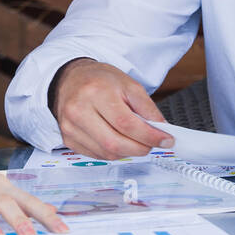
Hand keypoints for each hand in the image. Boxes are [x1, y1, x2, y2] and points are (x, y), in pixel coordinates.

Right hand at [52, 59, 173, 158]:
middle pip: (115, 143)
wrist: (71, 79)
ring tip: (136, 141)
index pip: (126, 123)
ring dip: (128, 152)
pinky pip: (96, 155)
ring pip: (106, 153)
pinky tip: (119, 142)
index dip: (149, 136)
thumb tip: (162, 131)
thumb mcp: (129, 85)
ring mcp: (70, 127)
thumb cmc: (99, 80)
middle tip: (153, 144)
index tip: (166, 140)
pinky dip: (113, 153)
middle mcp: (79, 110)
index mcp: (96, 92)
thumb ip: (148, 109)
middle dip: (140, 148)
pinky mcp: (68, 138)